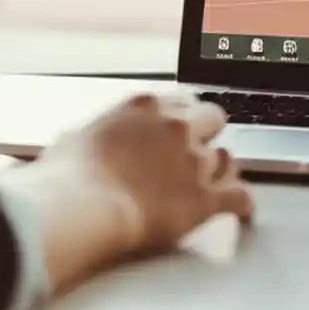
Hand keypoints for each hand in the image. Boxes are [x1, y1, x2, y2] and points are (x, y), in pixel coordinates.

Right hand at [0, 92, 252, 291]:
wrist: (80, 209)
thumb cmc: (67, 177)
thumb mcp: (73, 138)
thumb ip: (94, 133)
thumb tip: (80, 141)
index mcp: (145, 106)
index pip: (181, 100)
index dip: (182, 116)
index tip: (180, 126)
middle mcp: (176, 127)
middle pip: (213, 118)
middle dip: (207, 134)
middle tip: (198, 150)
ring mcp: (194, 161)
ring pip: (227, 158)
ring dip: (219, 171)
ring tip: (213, 182)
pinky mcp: (205, 198)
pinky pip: (240, 197)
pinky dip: (242, 204)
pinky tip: (242, 209)